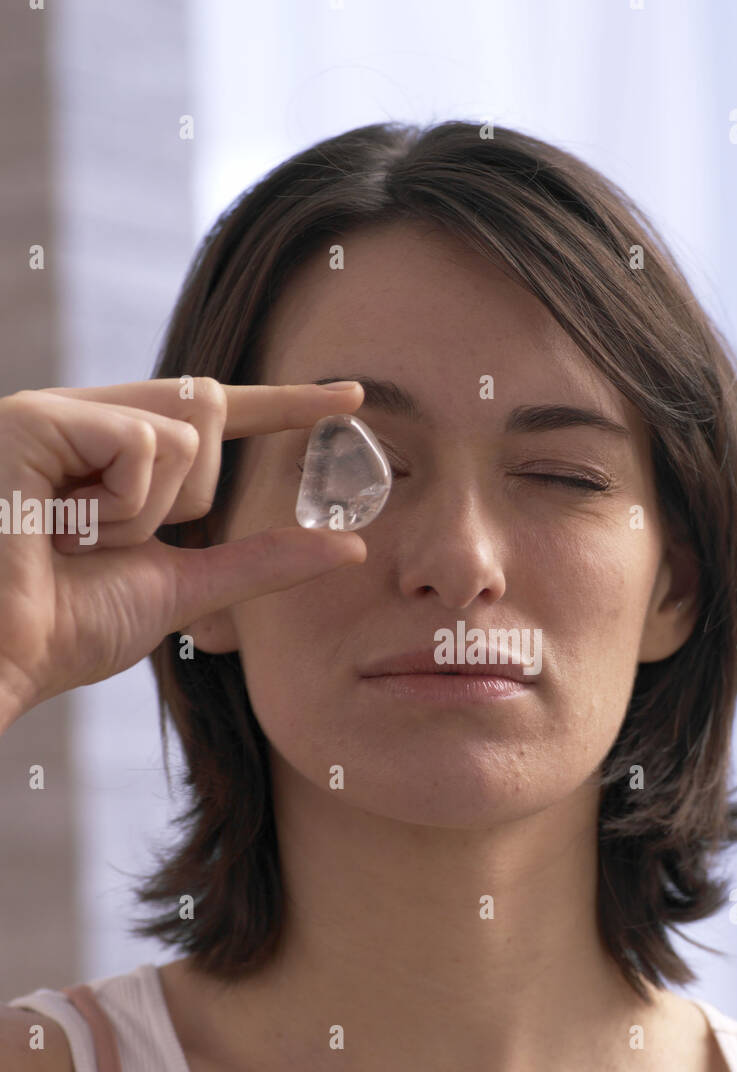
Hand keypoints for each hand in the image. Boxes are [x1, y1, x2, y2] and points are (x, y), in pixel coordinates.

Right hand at [0, 377, 365, 731]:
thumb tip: (351, 547)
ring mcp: (59, 413)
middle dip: (187, 496)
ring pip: (184, 435)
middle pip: (207, 409)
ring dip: (146, 517)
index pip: (215, 415)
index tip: (354, 399)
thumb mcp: (182, 585)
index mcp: (115, 457)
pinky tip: (58, 528)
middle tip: (107, 547)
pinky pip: (143, 444)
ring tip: (72, 544)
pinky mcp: (36, 416)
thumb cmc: (66, 629)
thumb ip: (260, 561)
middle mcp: (87, 422)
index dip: (285, 403)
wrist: (2, 659)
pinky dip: (121, 507)